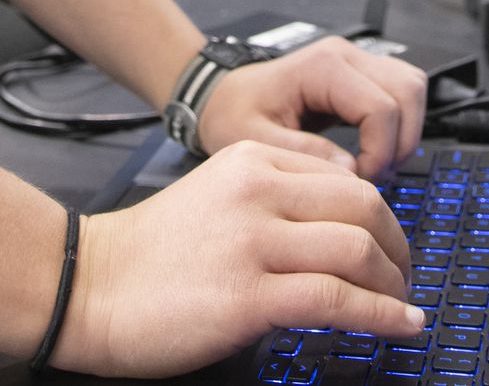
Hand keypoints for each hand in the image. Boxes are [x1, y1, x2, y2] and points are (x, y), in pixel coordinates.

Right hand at [53, 141, 425, 376]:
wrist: (84, 286)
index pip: (344, 178)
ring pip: (358, 248)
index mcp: (251, 162)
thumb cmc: (144, 255)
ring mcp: (254, 242)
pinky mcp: (247, 294)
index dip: (381, 217)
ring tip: (401, 307)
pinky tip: (397, 326)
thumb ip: (271, 206)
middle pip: (365, 205)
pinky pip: (337, 299)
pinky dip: (381, 314)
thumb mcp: (214, 200)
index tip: (391, 247)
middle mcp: (257, 191)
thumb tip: (333, 239)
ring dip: (394, 284)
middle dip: (399, 246)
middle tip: (404, 277)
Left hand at [197, 37, 426, 180]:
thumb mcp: (255, 140)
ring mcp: (357, 61)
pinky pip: (401, 91)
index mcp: (322, 67)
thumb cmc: (233, 113)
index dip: (379, 152)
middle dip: (400, 142)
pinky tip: (376, 149)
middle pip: (408, 91)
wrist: (222, 96)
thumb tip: (352, 173)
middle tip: (374, 175)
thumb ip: (303, 153)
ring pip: (413, 87)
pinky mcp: (361, 75)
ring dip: (406, 131)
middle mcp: (345, 55)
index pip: (380, 107)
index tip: (359, 181)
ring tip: (377, 164)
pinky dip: (400, 123)